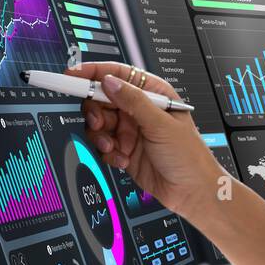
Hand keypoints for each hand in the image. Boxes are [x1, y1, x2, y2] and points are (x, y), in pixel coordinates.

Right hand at [68, 62, 226, 222]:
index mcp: (154, 94)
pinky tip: (123, 159)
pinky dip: (108, 153)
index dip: (94, 73)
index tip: (73, 75)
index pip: (119, 75)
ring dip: (101, 136)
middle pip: (102, 99)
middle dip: (95, 111)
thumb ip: (134, 101)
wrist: (192, 192)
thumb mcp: (161, 125)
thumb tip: (109, 82)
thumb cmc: (189, 156)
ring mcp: (131, 130)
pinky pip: (103, 145)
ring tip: (114, 147)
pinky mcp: (124, 149)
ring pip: (99, 123)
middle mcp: (140, 110)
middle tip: (99, 123)